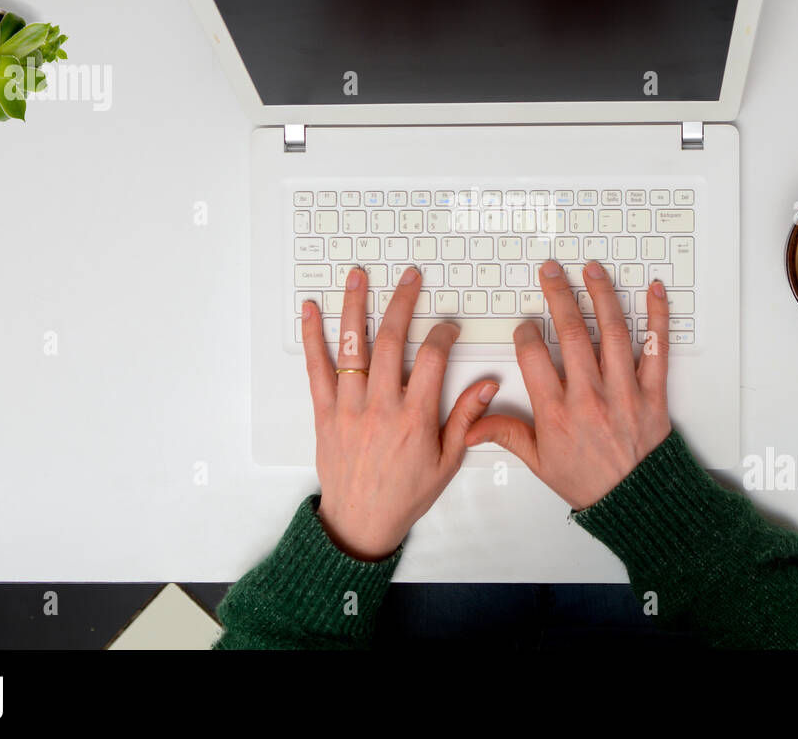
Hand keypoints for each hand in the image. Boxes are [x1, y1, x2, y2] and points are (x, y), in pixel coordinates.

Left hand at [303, 265, 497, 559]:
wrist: (360, 522)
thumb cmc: (405, 495)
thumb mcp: (447, 461)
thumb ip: (466, 419)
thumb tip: (486, 385)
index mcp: (414, 419)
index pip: (433, 359)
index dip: (443, 334)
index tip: (448, 326)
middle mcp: (380, 407)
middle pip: (391, 341)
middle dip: (402, 303)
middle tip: (409, 278)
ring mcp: (349, 407)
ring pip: (352, 347)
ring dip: (354, 306)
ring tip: (358, 276)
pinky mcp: (325, 413)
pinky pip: (316, 368)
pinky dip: (312, 337)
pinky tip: (311, 311)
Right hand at [465, 259, 672, 508]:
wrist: (637, 503)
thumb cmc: (590, 483)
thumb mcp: (540, 463)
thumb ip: (508, 435)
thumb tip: (472, 427)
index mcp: (557, 413)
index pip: (535, 357)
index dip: (527, 334)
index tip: (527, 325)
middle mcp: (590, 397)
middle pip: (572, 333)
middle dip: (559, 295)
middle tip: (551, 271)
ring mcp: (624, 392)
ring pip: (613, 332)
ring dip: (602, 295)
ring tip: (592, 270)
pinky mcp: (653, 393)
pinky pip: (657, 349)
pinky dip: (658, 317)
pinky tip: (655, 291)